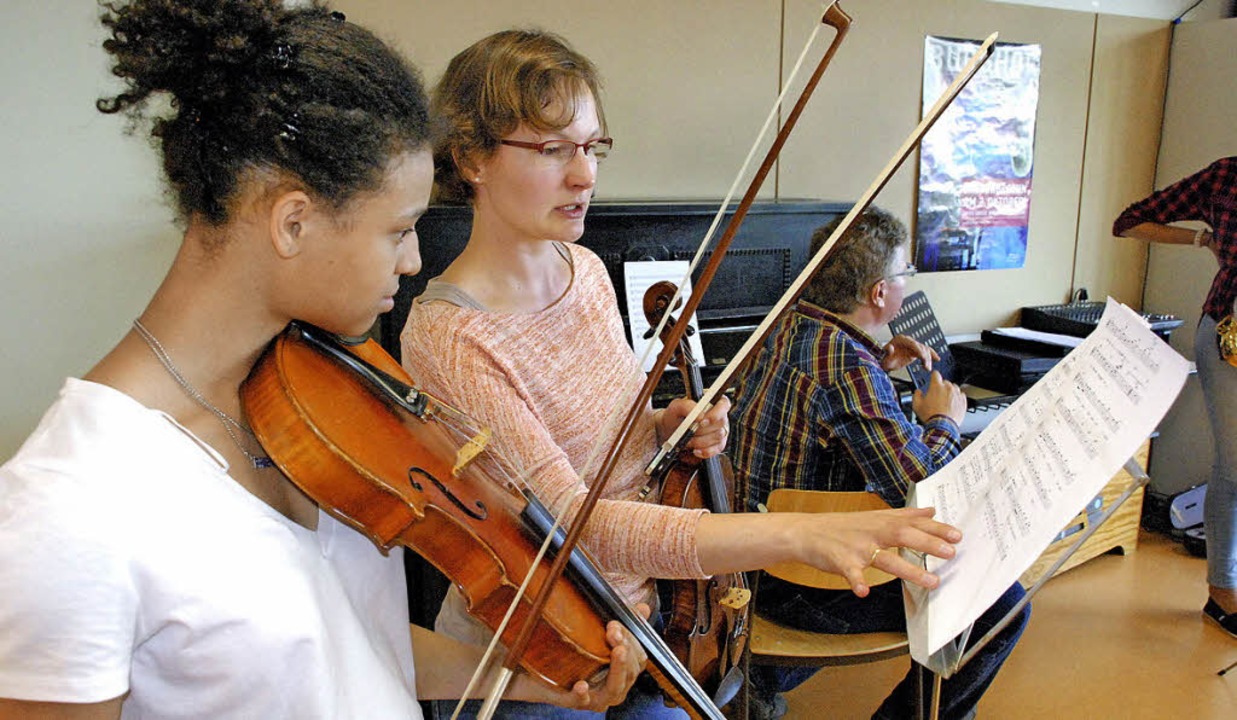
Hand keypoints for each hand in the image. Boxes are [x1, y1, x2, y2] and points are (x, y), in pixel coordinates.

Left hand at [552, 606, 650, 710]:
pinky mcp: (575, 703)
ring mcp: (597, 699)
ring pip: (614, 688)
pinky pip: (582, 701)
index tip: (616, 624)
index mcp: (625, 674)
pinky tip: (581, 684)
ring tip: (617, 650)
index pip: (638, 658)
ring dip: (618, 668)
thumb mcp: (600, 638)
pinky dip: (583, 694)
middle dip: (626, 649)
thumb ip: (624, 626)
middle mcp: (615, 689)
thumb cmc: (579, 658)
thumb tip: (643, 607)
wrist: (542, 676)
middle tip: (614, 631)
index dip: (632, 640)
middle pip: (631, 672)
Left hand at [660, 395, 730, 458]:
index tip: (702, 421)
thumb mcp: (675, 407)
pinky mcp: (718, 445)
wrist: (670, 433)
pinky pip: (717, 450)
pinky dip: (705, 452)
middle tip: (689, 432)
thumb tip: (700, 415)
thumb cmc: (675, 417)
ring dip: (700, 441)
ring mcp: (720, 431)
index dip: (716, 413)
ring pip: (718, 437)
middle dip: (702, 430)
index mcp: (712, 402)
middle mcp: (719, 416)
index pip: (723, 404)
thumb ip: (686, 405)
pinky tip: (695, 451)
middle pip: (721, 422)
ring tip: (687, 441)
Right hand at [789, 508, 961, 596]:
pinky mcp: (841, 561)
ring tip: (931, 581)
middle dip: (928, 544)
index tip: (958, 535)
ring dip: (909, 570)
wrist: (806, 532)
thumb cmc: (842, 526)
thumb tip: (931, 510)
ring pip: (885, 558)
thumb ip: (905, 515)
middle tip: (951, 553)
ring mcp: (858, 548)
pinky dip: (857, 581)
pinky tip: (864, 591)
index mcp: (882, 522)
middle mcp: (873, 533)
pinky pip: (851, 573)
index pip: (913, 523)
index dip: (936, 529)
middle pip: (903, 536)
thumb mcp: (875, 516)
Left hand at [881, 335, 937, 372]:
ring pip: (924, 350)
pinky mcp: (916, 351)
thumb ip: (887, 352)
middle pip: (920, 346)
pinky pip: (926, 351)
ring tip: (927, 368)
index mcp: (900, 339)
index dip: (918, 349)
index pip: (912, 343)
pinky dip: (931, 355)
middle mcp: (908, 340)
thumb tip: (890, 347)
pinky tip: (937, 359)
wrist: (886, 362)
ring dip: (928, 359)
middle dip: (924, 356)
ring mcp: (913, 345)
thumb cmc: (884, 360)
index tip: (922, 357)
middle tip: (926, 366)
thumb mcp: (884, 357)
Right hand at [911, 370, 965, 425]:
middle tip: (937, 395)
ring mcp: (957, 394)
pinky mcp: (963, 402)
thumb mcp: (917, 405)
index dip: (933, 376)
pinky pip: (961, 395)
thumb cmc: (931, 416)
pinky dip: (957, 398)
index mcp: (936, 386)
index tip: (932, 379)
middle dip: (941, 387)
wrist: (942, 426)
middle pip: (945, 382)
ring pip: (954, 388)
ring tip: (945, 400)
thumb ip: (916, 395)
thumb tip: (918, 392)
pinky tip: (952, 404)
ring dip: (950, 392)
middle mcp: (948, 388)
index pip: (936, 374)